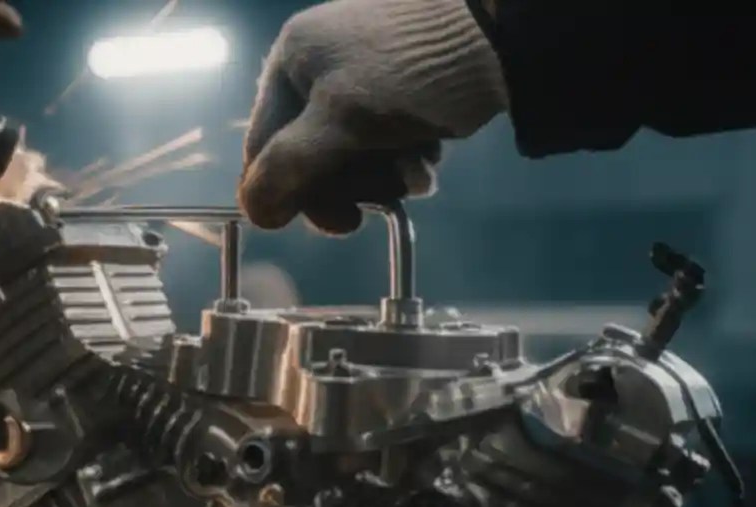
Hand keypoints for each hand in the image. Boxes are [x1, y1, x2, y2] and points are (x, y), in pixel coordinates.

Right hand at [238, 0, 506, 234]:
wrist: (499, 34)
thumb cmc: (413, 73)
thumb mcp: (342, 123)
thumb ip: (290, 167)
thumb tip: (255, 211)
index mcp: (291, 61)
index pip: (264, 148)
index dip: (290, 193)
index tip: (339, 222)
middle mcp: (319, 65)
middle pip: (309, 156)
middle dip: (351, 184)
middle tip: (383, 198)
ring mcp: (361, 76)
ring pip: (352, 155)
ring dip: (383, 175)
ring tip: (416, 170)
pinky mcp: (400, 89)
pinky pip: (385, 141)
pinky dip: (406, 157)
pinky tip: (430, 155)